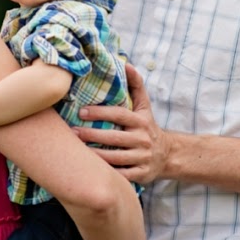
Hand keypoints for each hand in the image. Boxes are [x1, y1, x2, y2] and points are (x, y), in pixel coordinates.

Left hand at [75, 64, 166, 183]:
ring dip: (94, 156)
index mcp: (142, 122)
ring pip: (115, 158)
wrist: (168, 155)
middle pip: (114, 137)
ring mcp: (142, 158)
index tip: (81, 112)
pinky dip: (105, 174)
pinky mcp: (140, 175)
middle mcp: (143, 140)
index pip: (120, 115)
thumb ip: (136, 86)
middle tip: (71, 133)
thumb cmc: (148, 127)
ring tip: (74, 152)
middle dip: (91, 135)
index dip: (101, 113)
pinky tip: (89, 171)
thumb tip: (126, 64)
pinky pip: (120, 175)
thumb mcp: (145, 107)